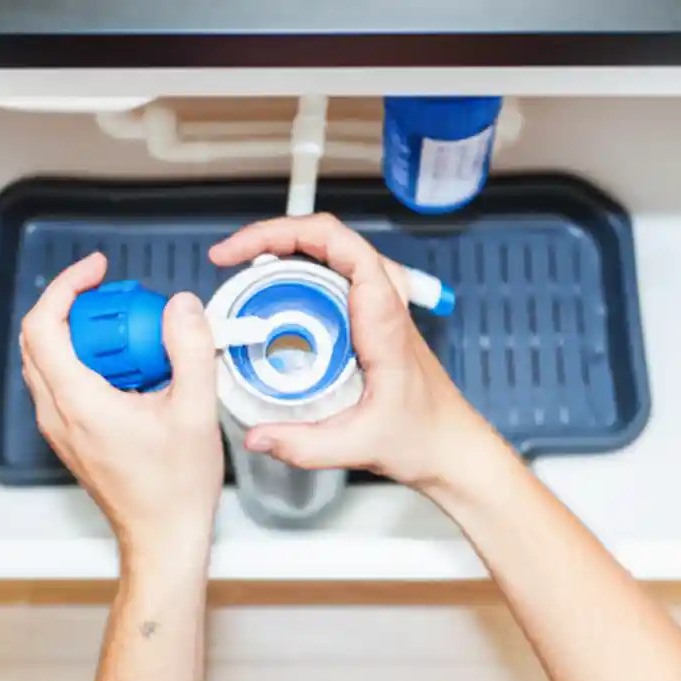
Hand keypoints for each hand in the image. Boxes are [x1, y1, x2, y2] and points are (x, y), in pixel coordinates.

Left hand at [19, 252, 223, 552]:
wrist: (163, 538)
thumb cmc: (175, 489)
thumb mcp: (196, 412)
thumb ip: (190, 350)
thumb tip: (182, 307)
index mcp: (78, 403)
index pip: (44, 326)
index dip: (65, 286)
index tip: (97, 270)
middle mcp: (57, 414)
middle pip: (39, 338)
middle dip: (76, 306)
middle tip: (120, 299)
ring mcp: (59, 427)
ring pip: (48, 360)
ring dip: (83, 334)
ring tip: (131, 332)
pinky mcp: (71, 436)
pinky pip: (64, 382)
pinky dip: (89, 360)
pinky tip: (133, 369)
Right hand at [208, 213, 497, 489]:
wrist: (451, 445)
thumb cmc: (423, 438)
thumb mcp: (359, 447)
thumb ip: (304, 446)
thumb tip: (256, 435)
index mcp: (384, 320)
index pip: (339, 246)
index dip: (284, 233)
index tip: (242, 252)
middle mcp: (385, 302)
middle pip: (327, 238)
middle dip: (271, 236)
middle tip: (229, 260)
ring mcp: (381, 305)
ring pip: (330, 253)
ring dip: (284, 251)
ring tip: (243, 272)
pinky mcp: (374, 316)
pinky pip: (334, 276)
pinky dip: (297, 272)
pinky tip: (272, 295)